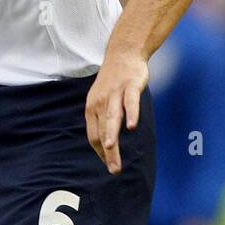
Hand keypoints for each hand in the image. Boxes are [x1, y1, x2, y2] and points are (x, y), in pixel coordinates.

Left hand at [85, 48, 148, 173]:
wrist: (123, 54)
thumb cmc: (113, 82)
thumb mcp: (102, 101)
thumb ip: (103, 120)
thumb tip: (105, 144)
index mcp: (92, 109)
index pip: (93, 136)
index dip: (100, 152)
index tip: (108, 165)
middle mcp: (100, 103)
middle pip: (102, 131)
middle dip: (108, 152)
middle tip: (114, 170)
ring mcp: (115, 94)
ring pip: (112, 117)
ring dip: (112, 134)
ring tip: (111, 149)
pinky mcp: (129, 86)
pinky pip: (130, 102)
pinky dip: (131, 114)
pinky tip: (132, 126)